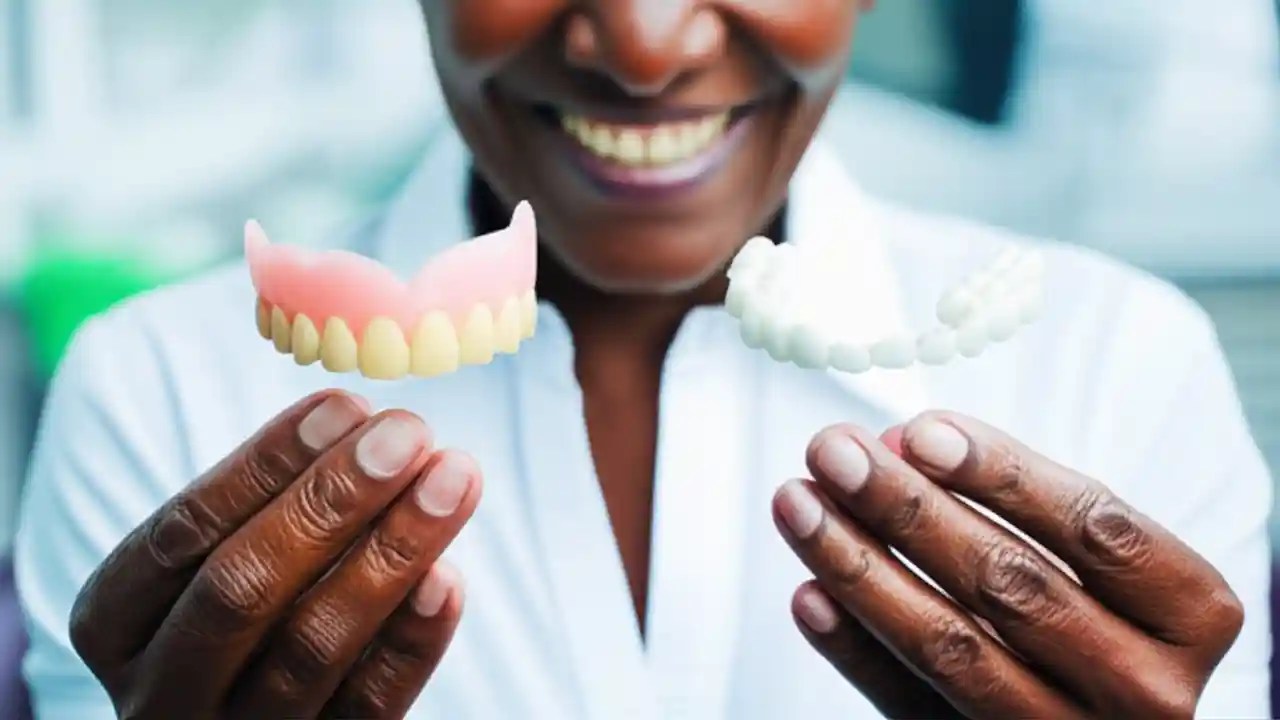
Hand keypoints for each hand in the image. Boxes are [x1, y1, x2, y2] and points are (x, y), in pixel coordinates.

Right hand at [69, 391, 482, 719]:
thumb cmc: (245, 615)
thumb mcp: (217, 562)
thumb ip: (267, 506)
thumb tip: (362, 424)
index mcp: (115, 623)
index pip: (181, 532)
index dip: (267, 464)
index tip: (347, 406)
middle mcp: (162, 692)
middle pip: (241, 589)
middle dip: (331, 500)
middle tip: (408, 434)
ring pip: (310, 647)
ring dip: (390, 552)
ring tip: (452, 478)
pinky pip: (367, 706)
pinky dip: (410, 640)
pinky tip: (449, 576)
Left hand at [773, 412, 1243, 719]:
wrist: (1104, 716)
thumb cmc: (1097, 604)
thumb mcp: (1092, 553)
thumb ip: (1012, 501)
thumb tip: (901, 444)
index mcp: (1192, 611)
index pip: (1093, 527)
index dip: (1000, 473)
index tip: (916, 430)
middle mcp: (1147, 688)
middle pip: (1011, 583)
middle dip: (906, 507)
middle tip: (832, 449)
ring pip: (952, 647)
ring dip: (860, 567)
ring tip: (798, 502)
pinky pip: (912, 708)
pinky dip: (854, 651)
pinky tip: (809, 593)